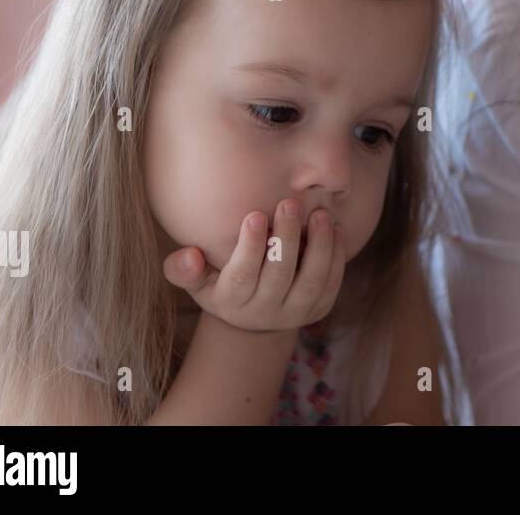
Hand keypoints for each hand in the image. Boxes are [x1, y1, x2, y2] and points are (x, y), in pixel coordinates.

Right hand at [162, 198, 346, 331]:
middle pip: (279, 276)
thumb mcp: (197, 280)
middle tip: (290, 203)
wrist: (255, 315)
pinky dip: (336, 256)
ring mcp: (294, 312)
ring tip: (320, 213)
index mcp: (231, 301)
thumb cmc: (221, 283)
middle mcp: (264, 311)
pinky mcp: (319, 309)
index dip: (249, 247)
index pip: (241, 276)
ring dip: (319, 246)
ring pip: (311, 281)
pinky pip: (331, 283)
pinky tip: (335, 228)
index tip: (255, 215)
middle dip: (287, 238)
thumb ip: (182, 269)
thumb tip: (188, 256)